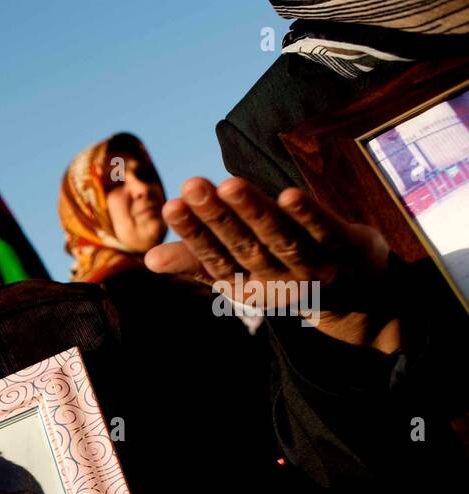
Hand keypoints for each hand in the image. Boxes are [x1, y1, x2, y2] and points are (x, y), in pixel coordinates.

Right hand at [145, 177, 394, 347]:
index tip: (171, 206)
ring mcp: (314, 267)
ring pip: (279, 238)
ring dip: (254, 212)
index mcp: (246, 287)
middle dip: (217, 217)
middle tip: (191, 183)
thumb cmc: (283, 274)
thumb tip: (149, 260)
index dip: (193, 234)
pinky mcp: (346, 248)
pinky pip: (324, 230)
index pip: (214, 259)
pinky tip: (288, 194)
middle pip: (243, 246)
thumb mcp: (240, 271)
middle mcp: (277, 282)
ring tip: (228, 184)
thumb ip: (198, 261)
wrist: (357, 297)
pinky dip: (307, 215)